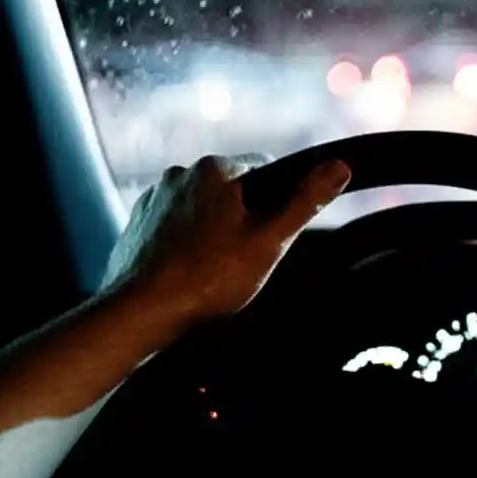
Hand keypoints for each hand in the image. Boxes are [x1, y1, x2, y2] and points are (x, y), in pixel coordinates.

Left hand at [101, 154, 350, 327]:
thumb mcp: (270, 241)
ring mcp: (154, 198)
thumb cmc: (210, 278)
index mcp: (215, 169)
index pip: (263, 169)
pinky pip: (172, 227)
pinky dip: (183, 244)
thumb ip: (305, 202)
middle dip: (240, 217)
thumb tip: (339, 166)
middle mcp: (180, 174)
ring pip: (200, 209)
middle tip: (243, 258)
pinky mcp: (137, 224)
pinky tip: (188, 273)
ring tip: (213, 270)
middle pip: (230, 190)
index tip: (271, 232)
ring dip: (210, 230)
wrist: (143, 311)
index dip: (275, 201)